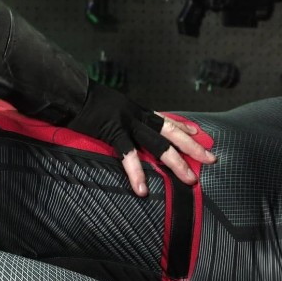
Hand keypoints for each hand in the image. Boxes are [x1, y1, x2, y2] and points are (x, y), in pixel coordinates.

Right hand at [68, 82, 215, 195]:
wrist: (70, 92)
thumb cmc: (83, 100)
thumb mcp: (107, 107)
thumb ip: (117, 119)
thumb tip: (116, 129)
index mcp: (135, 110)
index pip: (165, 120)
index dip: (182, 127)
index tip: (197, 133)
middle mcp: (136, 115)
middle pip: (171, 132)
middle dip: (192, 146)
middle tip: (210, 158)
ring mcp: (127, 123)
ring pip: (159, 144)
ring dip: (176, 162)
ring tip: (189, 178)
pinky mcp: (112, 131)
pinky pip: (128, 155)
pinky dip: (136, 173)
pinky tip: (142, 188)